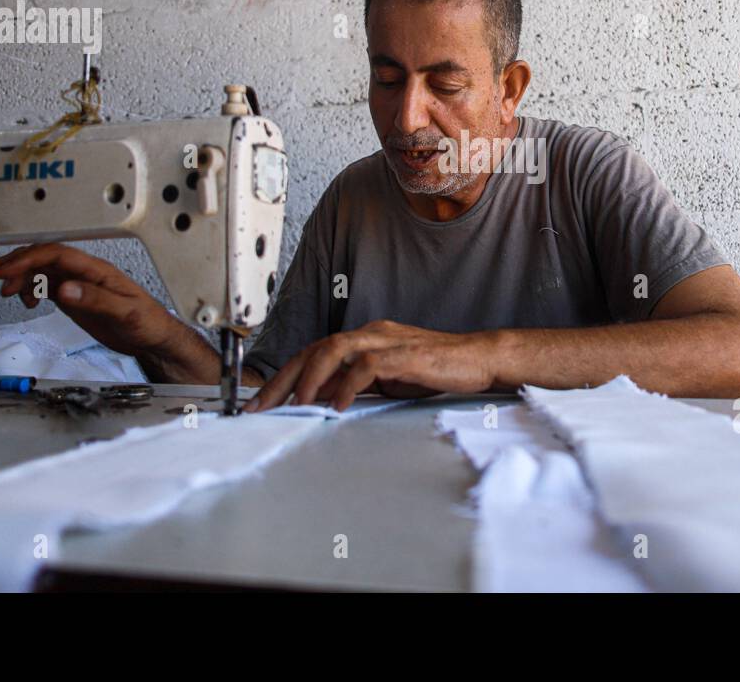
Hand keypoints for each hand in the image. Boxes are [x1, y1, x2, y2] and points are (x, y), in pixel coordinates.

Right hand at [0, 243, 186, 358]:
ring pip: (40, 270)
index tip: (5, 271)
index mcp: (96, 270)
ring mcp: (78, 283)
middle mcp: (84, 272)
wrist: (154, 337)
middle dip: (11, 264)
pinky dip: (29, 289)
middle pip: (42, 257)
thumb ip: (95, 300)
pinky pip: (45, 284)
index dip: (28, 259)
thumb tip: (65, 289)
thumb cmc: (147, 322)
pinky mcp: (74, 296)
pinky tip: (24, 301)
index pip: (55, 254)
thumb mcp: (125, 313)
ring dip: (16, 276)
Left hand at [244, 319, 494, 412]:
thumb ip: (356, 384)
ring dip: (310, 378)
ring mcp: (387, 341)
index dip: (284, 376)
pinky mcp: (405, 354)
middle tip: (261, 406)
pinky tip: (337, 405)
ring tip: (295, 405)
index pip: (314, 352)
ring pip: (334, 349)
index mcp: (365, 338)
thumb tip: (322, 400)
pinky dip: (348, 385)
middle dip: (284, 378)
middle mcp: (370, 333)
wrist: (478, 359)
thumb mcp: (388, 379)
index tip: (263, 402)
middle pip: (315, 348)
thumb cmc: (436, 369)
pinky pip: (367, 366)